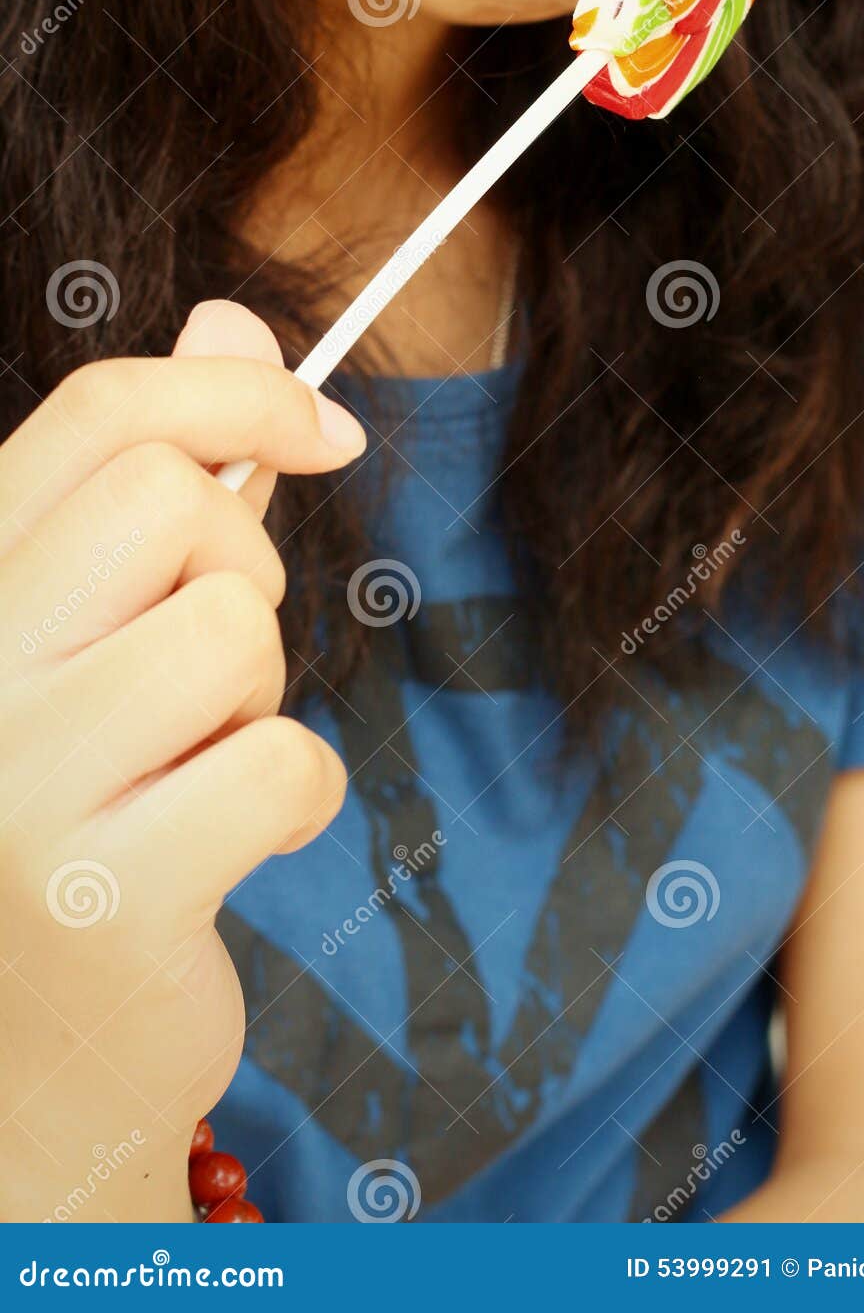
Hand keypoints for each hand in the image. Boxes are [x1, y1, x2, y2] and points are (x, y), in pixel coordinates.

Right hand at [0, 302, 362, 1220]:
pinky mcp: (101, 898)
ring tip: (196, 767)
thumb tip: (233, 311)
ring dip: (256, 698)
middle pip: (173, 503)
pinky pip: (279, 765)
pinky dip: (292, 799)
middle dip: (240, 572)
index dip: (238, 392)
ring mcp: (14, 788)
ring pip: (231, 630)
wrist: (21, 1056)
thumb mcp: (90, 624)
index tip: (328, 429)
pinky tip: (228, 845)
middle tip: (210, 670)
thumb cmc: (73, 809)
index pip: (98, 417)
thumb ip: (153, 472)